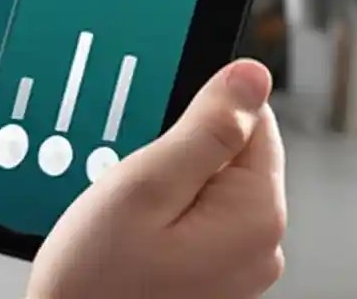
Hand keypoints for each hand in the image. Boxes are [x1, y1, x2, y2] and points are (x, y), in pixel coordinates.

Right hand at [28, 59, 286, 298]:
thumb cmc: (96, 281)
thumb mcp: (144, 185)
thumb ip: (204, 128)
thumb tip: (249, 77)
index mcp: (254, 214)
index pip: (252, 119)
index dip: (193, 114)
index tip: (150, 138)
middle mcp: (260, 245)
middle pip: (227, 155)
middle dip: (172, 154)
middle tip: (126, 186)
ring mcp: (236, 267)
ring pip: (204, 188)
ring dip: (161, 188)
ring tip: (120, 216)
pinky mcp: (210, 279)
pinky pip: (191, 222)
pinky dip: (158, 218)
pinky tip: (125, 236)